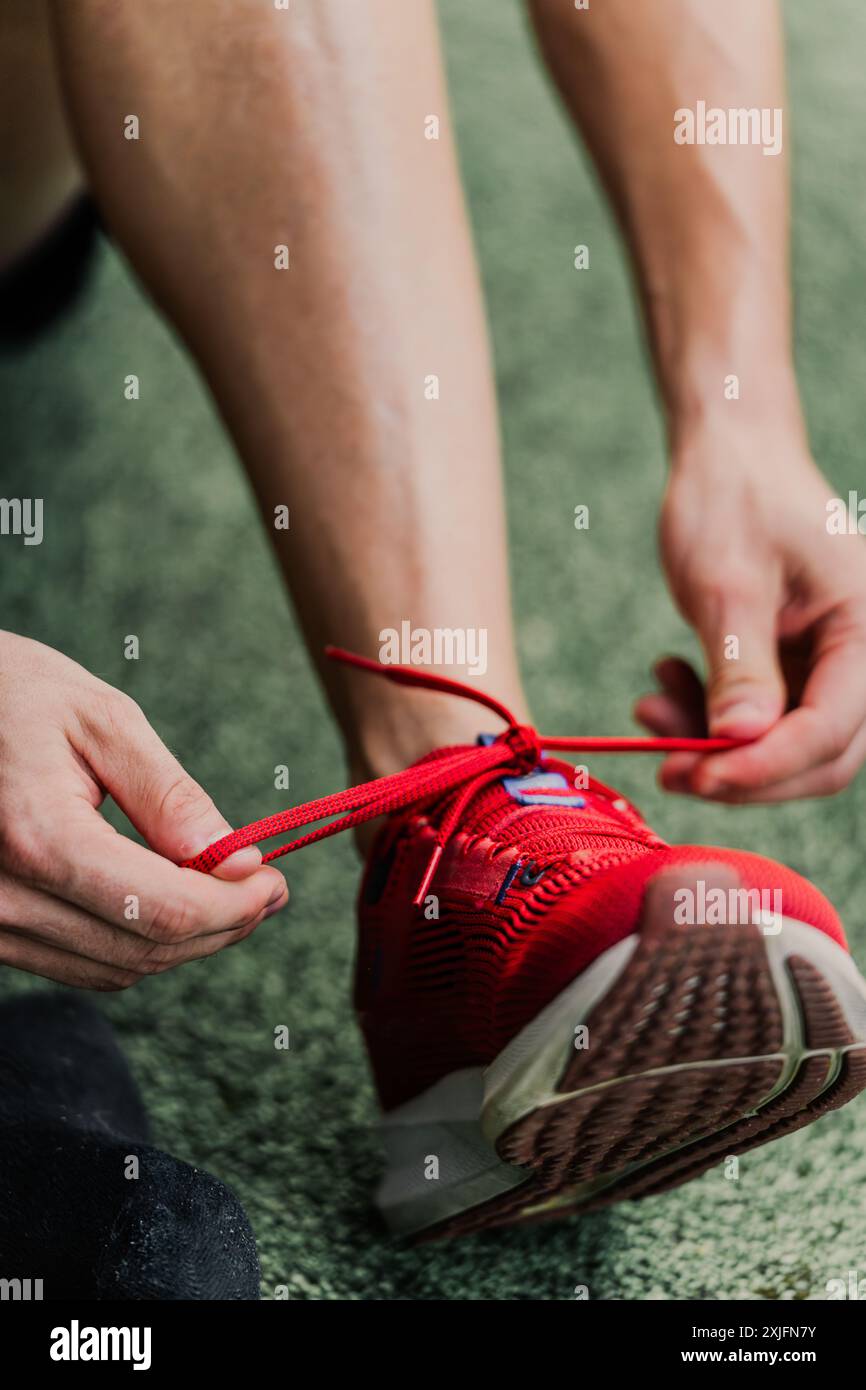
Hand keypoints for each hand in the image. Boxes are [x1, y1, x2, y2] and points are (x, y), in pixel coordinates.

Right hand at [0, 632, 286, 987]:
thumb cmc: (14, 695)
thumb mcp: (102, 720)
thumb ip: (169, 796)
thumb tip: (236, 861)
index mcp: (40, 838)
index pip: (163, 909)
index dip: (234, 907)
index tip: (275, 882)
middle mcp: (6, 897)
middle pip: (146, 949)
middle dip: (223, 927)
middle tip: (268, 891)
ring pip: (117, 968)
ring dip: (186, 943)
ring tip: (230, 897)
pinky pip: (81, 964)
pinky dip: (138, 945)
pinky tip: (171, 903)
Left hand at [635, 432, 865, 801]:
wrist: (727, 454)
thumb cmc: (733, 500)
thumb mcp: (728, 584)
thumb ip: (740, 667)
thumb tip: (738, 743)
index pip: (831, 728)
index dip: (765, 765)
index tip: (697, 777)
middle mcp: (859, 653)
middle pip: (819, 755)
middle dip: (741, 772)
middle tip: (667, 771)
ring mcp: (826, 662)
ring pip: (782, 743)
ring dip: (714, 747)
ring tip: (649, 710)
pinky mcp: (791, 666)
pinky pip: (756, 718)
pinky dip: (706, 718)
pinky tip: (663, 682)